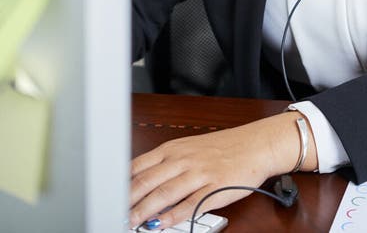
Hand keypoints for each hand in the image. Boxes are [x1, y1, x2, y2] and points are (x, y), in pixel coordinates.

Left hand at [129, 112, 316, 229]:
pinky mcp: (214, 188)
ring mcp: (198, 173)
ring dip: (145, 211)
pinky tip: (162, 224)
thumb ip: (165, 164)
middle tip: (115, 215)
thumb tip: (139, 181)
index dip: (121, 185)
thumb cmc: (222, 148)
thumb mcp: (189, 149)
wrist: (255, 145)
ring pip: (165, 193)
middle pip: (148, 182)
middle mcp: (183, 159)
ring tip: (131, 223)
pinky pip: (190, 204)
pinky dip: (174, 215)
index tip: (108, 198)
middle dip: (128, 201)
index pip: (139, 167)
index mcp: (174, 149)